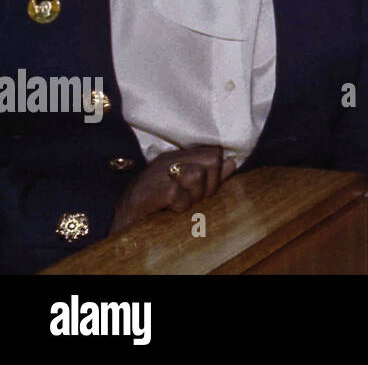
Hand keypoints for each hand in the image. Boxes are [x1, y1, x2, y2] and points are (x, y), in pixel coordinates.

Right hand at [111, 146, 236, 231]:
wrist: (123, 228)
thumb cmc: (156, 209)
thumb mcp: (186, 190)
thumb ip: (210, 176)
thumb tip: (232, 163)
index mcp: (178, 157)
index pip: (214, 152)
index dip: (216, 175)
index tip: (204, 192)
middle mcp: (168, 160)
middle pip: (211, 160)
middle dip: (209, 185)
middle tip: (192, 200)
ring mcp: (158, 173)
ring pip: (196, 175)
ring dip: (193, 196)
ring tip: (178, 205)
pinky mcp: (151, 190)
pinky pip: (179, 195)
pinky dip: (179, 207)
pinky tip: (168, 210)